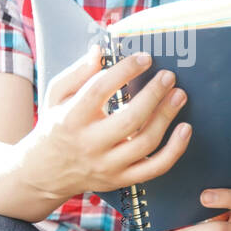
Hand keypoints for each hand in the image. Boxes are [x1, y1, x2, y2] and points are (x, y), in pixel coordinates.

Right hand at [24, 43, 192, 202]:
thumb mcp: (56, 97)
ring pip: (145, 142)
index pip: (99, 90)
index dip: (124, 71)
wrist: (45, 173)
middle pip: (129, 119)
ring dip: (166, 117)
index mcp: (70, 119)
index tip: (144, 58)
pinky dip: (174, 150)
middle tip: (168, 76)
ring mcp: (107, 166)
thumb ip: (77, 73)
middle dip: (153, 95)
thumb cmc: (55, 126)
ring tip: (179, 95)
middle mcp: (89, 145)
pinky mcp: (121, 179)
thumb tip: (99, 51)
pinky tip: (185, 129)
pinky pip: (154, 168)